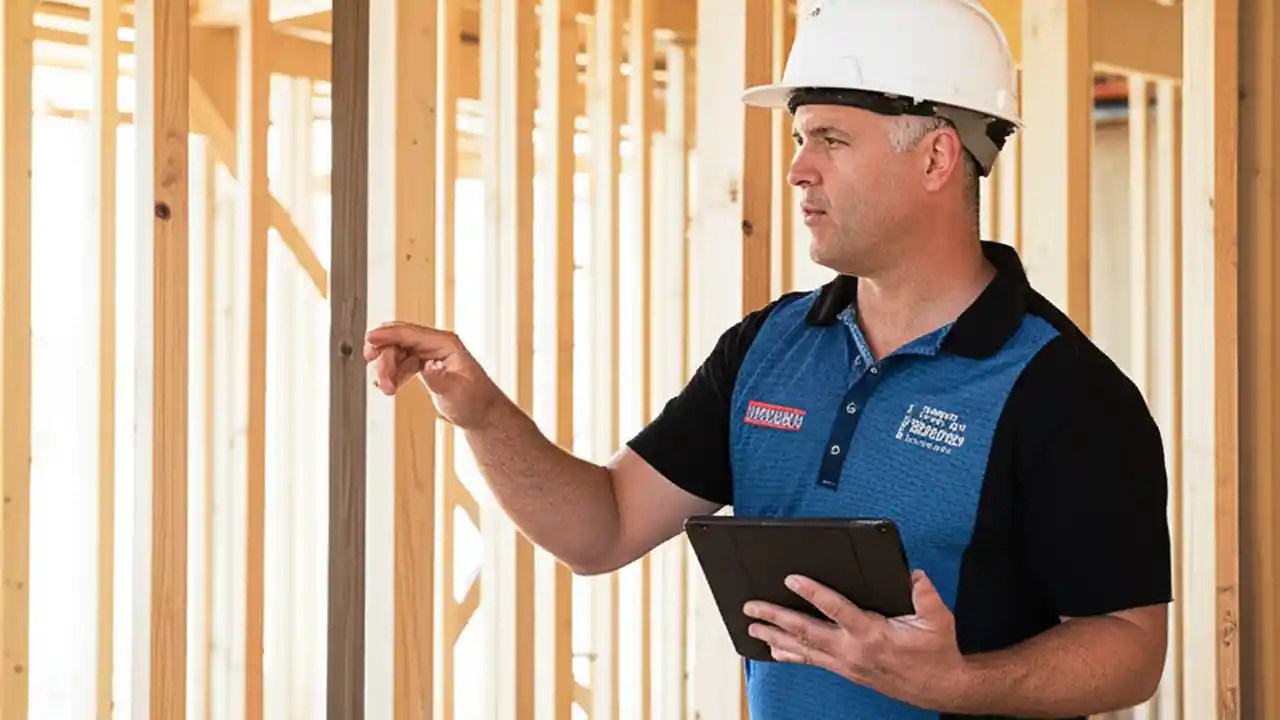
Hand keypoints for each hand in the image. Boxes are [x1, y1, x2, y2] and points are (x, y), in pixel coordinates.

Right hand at [363, 321, 502, 427]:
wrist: (482, 415)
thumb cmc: (475, 403)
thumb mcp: (457, 393)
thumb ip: (440, 380)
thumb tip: (428, 367)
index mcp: (446, 344)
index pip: (410, 333)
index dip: (387, 335)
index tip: (369, 340)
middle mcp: (437, 345)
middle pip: (400, 342)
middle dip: (385, 360)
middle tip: (381, 383)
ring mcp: (430, 353)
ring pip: (398, 353)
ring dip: (387, 370)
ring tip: (386, 390)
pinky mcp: (425, 364)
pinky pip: (401, 362)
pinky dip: (392, 373)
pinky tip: (388, 386)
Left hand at [742, 570, 968, 710]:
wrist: (939, 687)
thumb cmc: (936, 651)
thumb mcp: (938, 620)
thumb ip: (925, 595)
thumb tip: (913, 574)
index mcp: (871, 633)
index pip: (835, 609)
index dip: (812, 593)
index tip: (791, 579)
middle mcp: (852, 650)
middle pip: (806, 631)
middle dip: (776, 617)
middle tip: (752, 607)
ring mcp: (846, 663)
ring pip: (803, 648)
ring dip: (775, 636)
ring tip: (752, 626)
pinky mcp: (846, 671)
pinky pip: (812, 662)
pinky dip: (790, 655)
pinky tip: (773, 650)